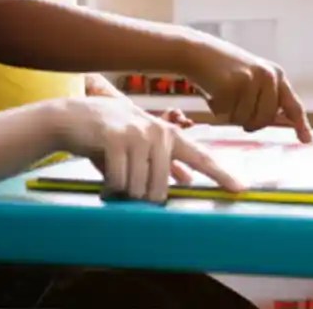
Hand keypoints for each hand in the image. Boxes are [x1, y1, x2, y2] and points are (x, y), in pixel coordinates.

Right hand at [51, 97, 245, 202]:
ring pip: (138, 188)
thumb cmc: (106, 135)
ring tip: (112, 175)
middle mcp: (158, 132)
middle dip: (140, 196)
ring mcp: (137, 134)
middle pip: (159, 189)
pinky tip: (103, 173)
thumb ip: (164, 161)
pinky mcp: (115, 139)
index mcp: (168, 134)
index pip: (201, 157)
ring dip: (122, 191)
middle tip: (124, 186)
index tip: (241, 189)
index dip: (221, 174)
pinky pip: (118, 181)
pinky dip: (109, 186)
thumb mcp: (138, 145)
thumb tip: (186, 180)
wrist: (71, 117)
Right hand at [181, 36, 312, 141]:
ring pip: (244, 120)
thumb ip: (266, 99)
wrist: (196, 51)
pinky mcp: (233, 85)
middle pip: (264, 120)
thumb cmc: (222, 70)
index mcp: (276, 75)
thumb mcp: (251, 79)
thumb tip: (279, 122)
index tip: (307, 141)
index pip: (293, 105)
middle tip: (233, 106)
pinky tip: (212, 91)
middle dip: (247, 121)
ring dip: (230, 115)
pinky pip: (227, 115)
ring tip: (221, 93)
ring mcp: (251, 80)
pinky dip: (217, 109)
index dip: (300, 124)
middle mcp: (268, 77)